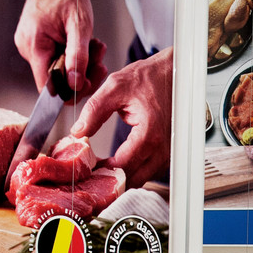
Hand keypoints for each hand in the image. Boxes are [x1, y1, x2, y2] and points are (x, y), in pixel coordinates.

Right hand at [15, 0, 104, 99]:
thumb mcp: (80, 27)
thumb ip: (77, 57)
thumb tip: (75, 84)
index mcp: (34, 44)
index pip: (47, 87)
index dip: (69, 91)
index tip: (90, 82)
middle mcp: (26, 47)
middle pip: (54, 79)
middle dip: (80, 72)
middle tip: (100, 59)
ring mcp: (28, 44)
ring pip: (56, 68)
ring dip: (79, 62)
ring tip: (96, 46)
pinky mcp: (34, 41)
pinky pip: (54, 57)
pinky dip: (71, 54)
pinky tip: (84, 43)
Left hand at [70, 49, 173, 184]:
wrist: (174, 73)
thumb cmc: (149, 78)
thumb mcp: (115, 88)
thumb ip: (94, 111)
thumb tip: (78, 132)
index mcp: (149, 134)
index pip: (121, 165)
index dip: (100, 170)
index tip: (85, 166)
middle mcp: (162, 148)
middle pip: (133, 179)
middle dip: (110, 179)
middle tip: (90, 172)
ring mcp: (168, 152)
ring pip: (142, 178)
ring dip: (122, 177)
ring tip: (101, 167)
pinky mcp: (168, 152)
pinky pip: (150, 171)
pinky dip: (133, 171)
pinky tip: (118, 163)